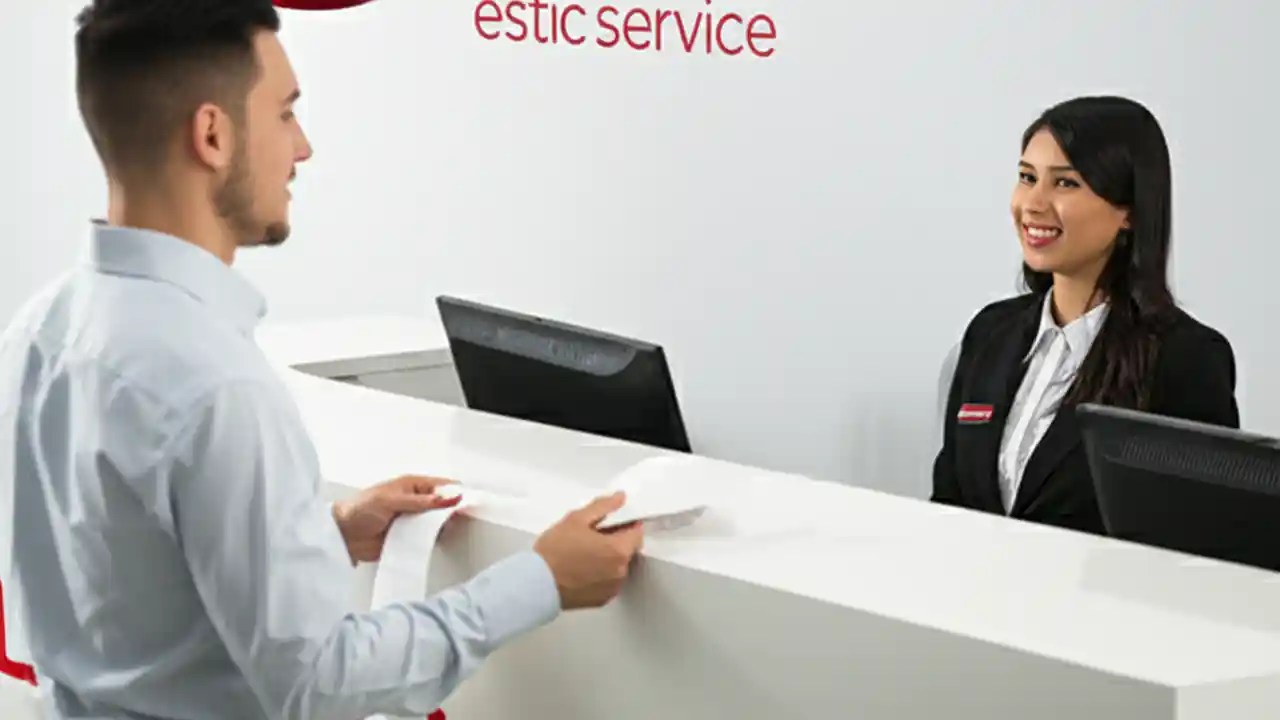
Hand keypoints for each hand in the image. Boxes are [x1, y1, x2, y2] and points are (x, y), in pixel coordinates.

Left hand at [332, 475, 460, 563]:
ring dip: (444, 527)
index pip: (442, 486)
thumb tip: (450, 497)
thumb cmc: (359, 509)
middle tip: (465, 519)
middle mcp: (415, 502)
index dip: (457, 493)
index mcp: (412, 485)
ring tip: (452, 531)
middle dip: (454, 511)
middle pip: (444, 505)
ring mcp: (412, 520)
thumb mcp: (393, 500)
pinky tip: (439, 542)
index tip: (469, 502)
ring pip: (438, 523)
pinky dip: (434, 541)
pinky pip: (427, 539)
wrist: (341, 536)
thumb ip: (422, 501)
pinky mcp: (408, 538)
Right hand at [533, 492, 644, 609]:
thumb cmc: (555, 551)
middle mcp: (620, 571)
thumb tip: (620, 498)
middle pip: (628, 550)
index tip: (611, 523)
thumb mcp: (577, 519)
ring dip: (609, 559)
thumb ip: (603, 506)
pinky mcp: (602, 600)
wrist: (537, 583)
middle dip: (616, 541)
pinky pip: (609, 582)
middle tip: (592, 537)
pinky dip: (601, 575)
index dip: (626, 524)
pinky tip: (582, 570)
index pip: (637, 532)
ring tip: (584, 554)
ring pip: (618, 567)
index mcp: (619, 550)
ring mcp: (612, 588)